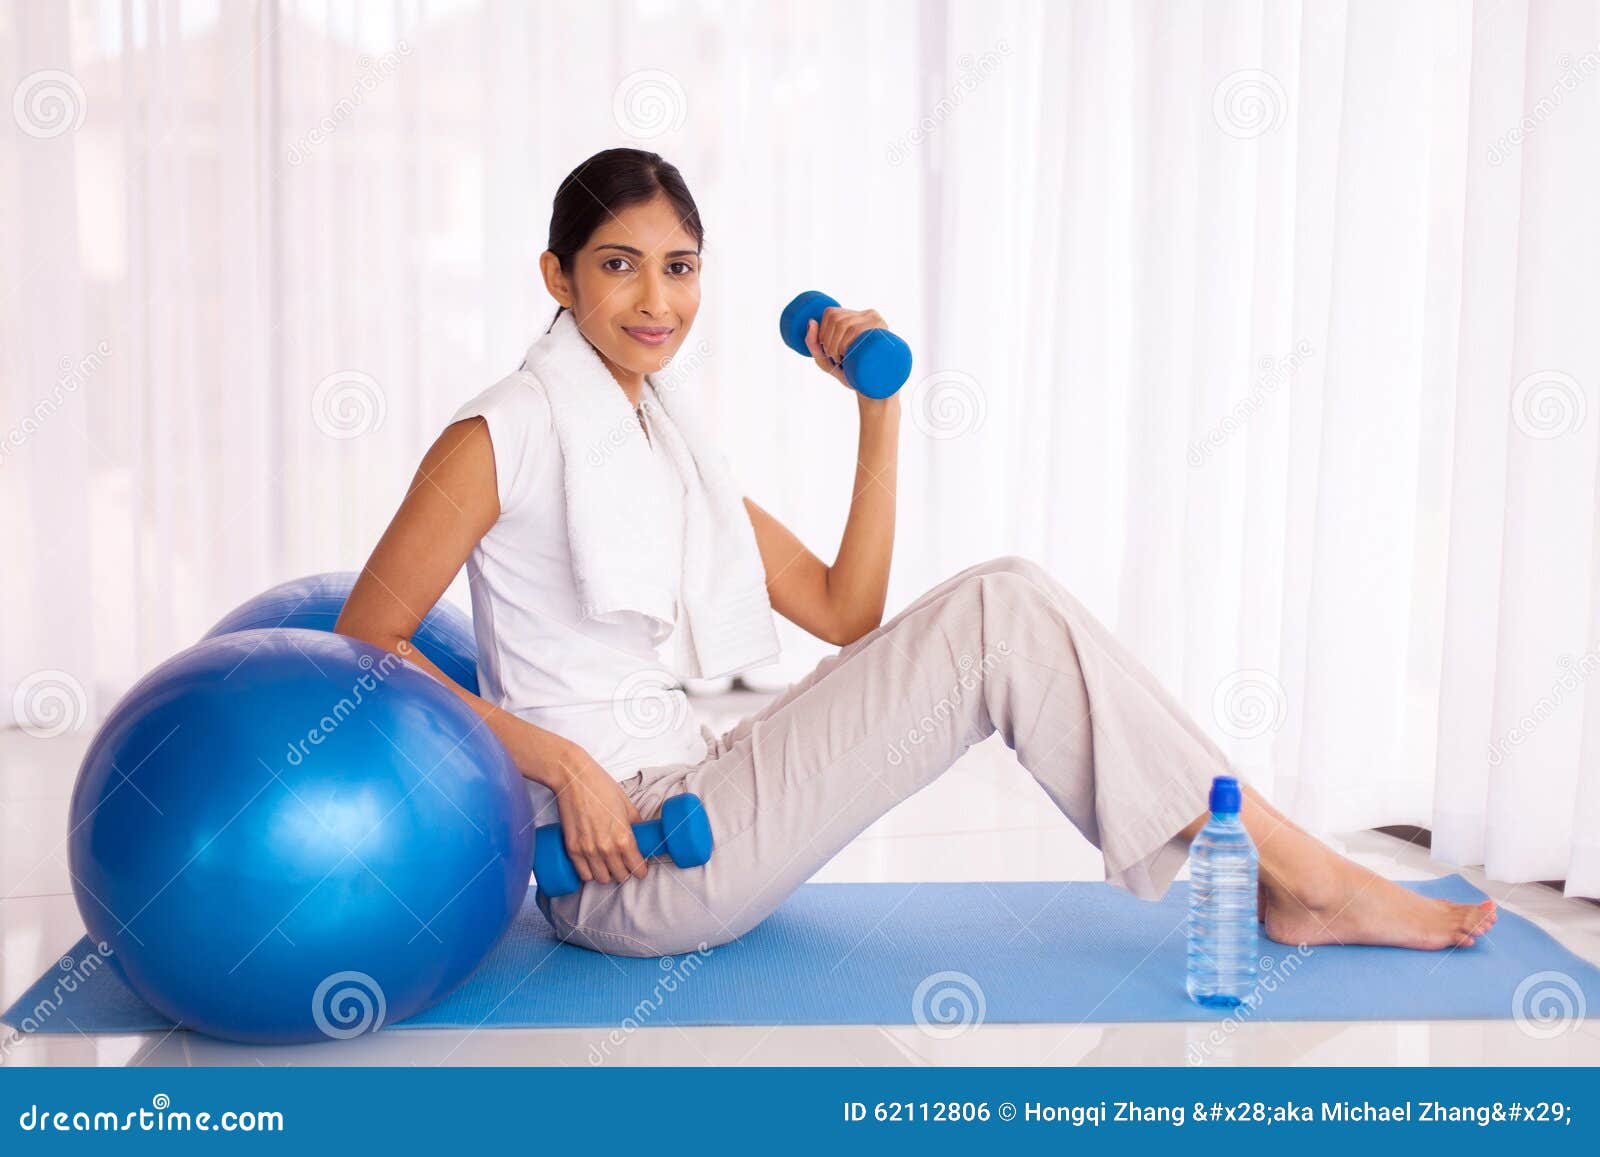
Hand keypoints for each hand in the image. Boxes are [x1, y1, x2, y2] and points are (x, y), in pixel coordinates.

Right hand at [505, 725, 647, 886]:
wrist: (574, 779)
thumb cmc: (601, 787)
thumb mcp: (626, 804)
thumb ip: (635, 822)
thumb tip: (641, 833)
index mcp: (624, 838)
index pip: (637, 869)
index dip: (641, 869)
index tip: (640, 867)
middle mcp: (606, 849)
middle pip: (620, 877)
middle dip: (625, 872)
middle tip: (624, 863)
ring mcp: (587, 851)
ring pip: (601, 879)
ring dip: (607, 874)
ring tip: (608, 864)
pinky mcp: (572, 849)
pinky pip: (583, 874)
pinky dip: (590, 873)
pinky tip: (593, 865)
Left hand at [803, 306, 888, 390]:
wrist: (874, 388)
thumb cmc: (850, 372)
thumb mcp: (826, 359)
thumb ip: (813, 343)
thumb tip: (811, 321)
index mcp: (857, 316)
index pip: (831, 313)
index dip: (822, 332)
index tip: (826, 351)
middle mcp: (869, 315)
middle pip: (837, 319)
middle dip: (828, 341)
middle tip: (835, 359)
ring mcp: (879, 323)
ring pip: (847, 325)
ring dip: (836, 344)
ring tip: (841, 359)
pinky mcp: (885, 334)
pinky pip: (859, 330)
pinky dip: (846, 342)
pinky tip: (846, 354)